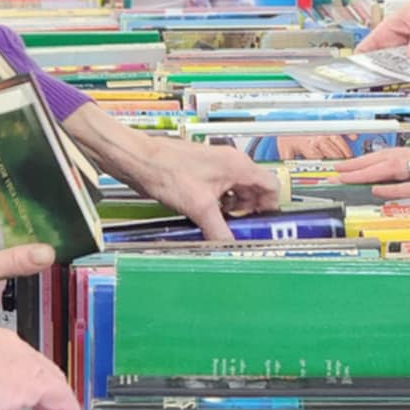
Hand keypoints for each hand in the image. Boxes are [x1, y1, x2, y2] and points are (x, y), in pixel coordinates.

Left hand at [62, 103, 279, 243]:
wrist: (139, 160)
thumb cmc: (168, 172)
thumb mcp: (199, 207)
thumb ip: (219, 230)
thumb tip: (231, 248)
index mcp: (238, 165)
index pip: (270, 185)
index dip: (270, 207)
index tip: (263, 225)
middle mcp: (231, 163)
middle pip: (255, 189)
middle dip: (250, 211)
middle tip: (243, 231)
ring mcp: (216, 167)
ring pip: (237, 190)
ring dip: (234, 209)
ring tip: (223, 226)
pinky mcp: (202, 172)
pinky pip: (221, 190)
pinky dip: (220, 204)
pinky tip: (208, 217)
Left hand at [335, 136, 409, 202]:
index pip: (394, 154)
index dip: (371, 158)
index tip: (353, 163)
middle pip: (385, 157)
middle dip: (360, 163)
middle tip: (338, 168)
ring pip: (392, 168)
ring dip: (366, 172)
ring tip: (346, 175)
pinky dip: (393, 189)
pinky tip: (377, 190)